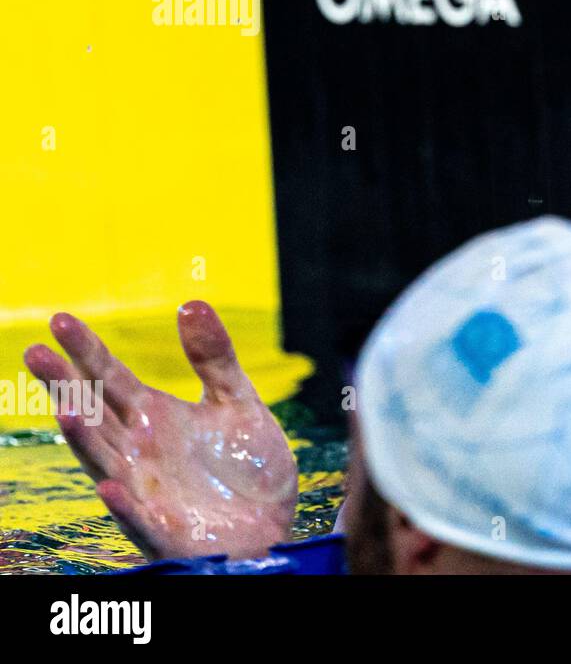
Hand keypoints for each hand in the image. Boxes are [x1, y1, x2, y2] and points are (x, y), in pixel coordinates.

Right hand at [23, 301, 297, 561]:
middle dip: (65, 386)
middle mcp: (139, 452)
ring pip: (104, 462)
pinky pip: (138, 518)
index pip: (109, 378)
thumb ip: (214, 358)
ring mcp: (146, 491)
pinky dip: (122, 504)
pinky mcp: (164, 530)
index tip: (59, 320)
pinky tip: (108, 485)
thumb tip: (191, 302)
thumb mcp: (238, 403)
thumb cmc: (248, 468)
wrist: (275, 526)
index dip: (86, 350)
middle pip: (93, 414)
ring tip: (65, 409)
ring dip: (84, 439)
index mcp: (153, 418)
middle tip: (35, 353)